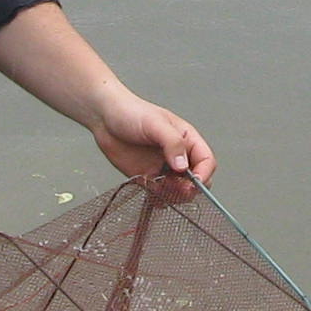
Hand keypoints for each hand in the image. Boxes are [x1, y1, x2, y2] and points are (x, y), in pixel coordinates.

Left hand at [87, 92, 212, 191]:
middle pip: (196, 180)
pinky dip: (159, 198)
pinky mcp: (148, 177)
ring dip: (174, 194)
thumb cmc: (131, 112)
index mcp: (187, 140)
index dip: (204, 173)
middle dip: (190, 188)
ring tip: (161, 188)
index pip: (206, 161)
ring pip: (179, 190)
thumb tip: (183, 165)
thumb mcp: (155, 124)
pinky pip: (160, 194)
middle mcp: (178, 156)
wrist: (104, 118)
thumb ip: (172, 143)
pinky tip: (151, 191)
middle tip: (177, 188)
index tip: (195, 181)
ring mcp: (163, 168)